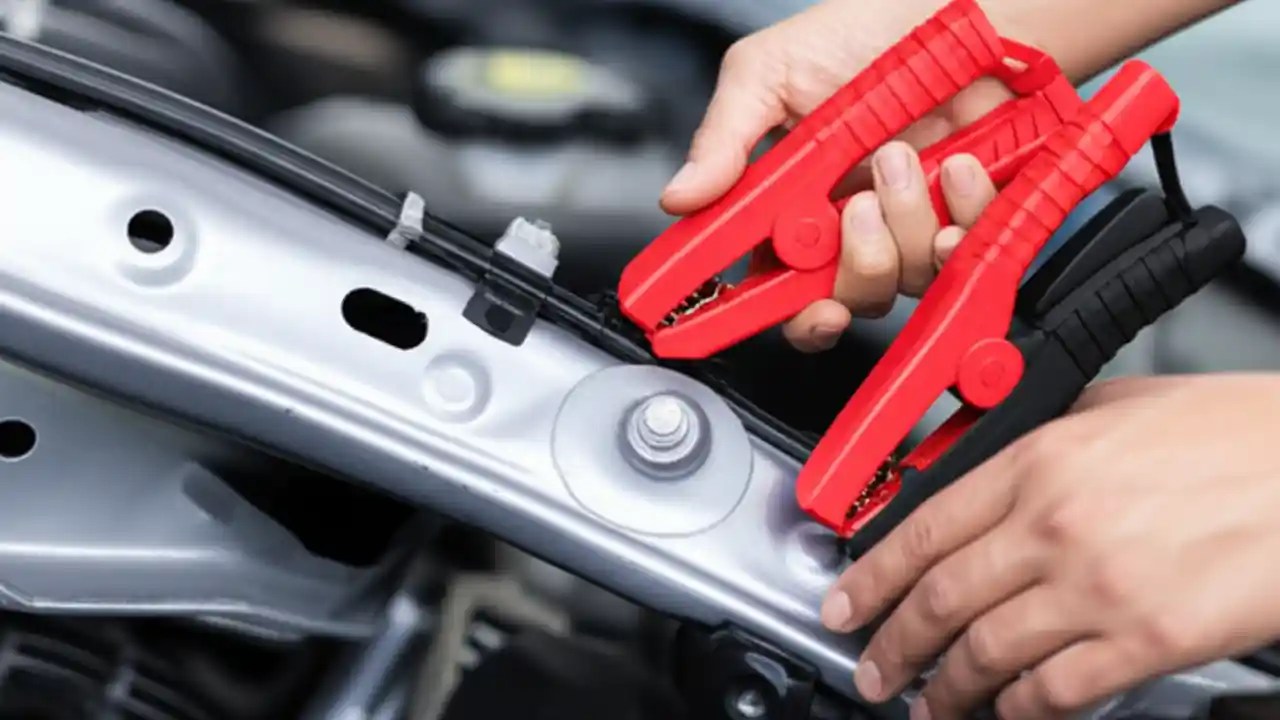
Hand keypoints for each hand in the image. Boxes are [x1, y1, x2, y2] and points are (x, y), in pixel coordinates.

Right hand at [661, 0, 1018, 350]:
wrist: (954, 3)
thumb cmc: (862, 29)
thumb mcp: (769, 71)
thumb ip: (722, 138)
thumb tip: (680, 198)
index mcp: (792, 210)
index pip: (777, 291)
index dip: (783, 316)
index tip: (798, 311)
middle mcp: (851, 228)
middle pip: (846, 300)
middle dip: (856, 266)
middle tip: (855, 208)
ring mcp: (911, 226)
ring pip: (907, 278)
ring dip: (907, 219)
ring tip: (904, 157)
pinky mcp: (968, 217)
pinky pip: (968, 250)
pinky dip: (964, 211)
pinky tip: (957, 166)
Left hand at [819, 374, 1279, 718]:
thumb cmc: (1241, 434)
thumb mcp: (1122, 405)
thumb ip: (1046, 436)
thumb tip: (992, 463)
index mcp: (1041, 460)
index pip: (922, 528)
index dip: (869, 577)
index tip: (844, 604)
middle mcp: (1055, 525)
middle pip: (940, 598)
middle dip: (892, 643)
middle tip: (870, 667)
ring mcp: (1098, 587)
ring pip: (986, 653)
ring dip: (944, 689)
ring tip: (925, 705)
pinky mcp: (1149, 641)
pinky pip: (1055, 691)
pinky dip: (1017, 712)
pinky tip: (1003, 716)